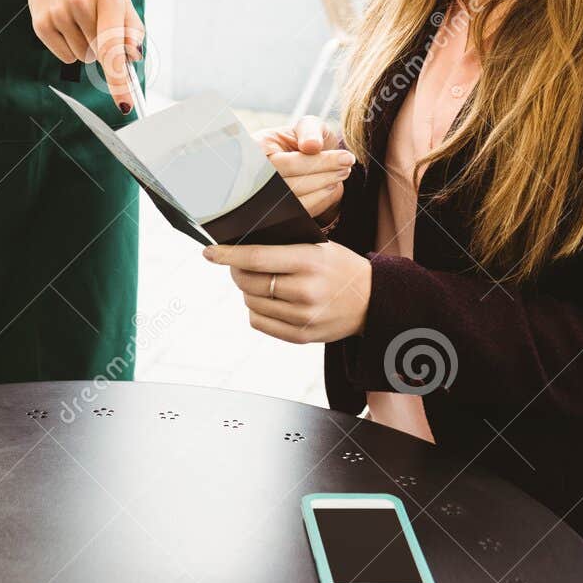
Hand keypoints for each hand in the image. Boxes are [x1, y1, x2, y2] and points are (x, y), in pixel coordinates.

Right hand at [11, 0, 142, 110]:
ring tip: (79, 16)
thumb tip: (133, 57)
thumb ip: (131, 25)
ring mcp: (58, 15)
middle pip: (100, 54)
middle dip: (104, 44)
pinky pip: (65, 56)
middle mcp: (81, 4)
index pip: (113, 46)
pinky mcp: (41, 24)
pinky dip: (70, 46)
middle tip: (96, 18)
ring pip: (83, 57)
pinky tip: (66, 21)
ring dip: (86, 45)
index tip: (125, 102)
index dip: (119, 78)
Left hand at [201, 239, 371, 343]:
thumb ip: (284, 246)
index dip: (228, 255)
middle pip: (249, 282)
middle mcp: (305, 291)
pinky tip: (267, 300)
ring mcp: (303, 317)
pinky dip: (255, 309)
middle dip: (236, 271)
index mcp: (309, 262)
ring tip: (259, 282)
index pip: (257, 258)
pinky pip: (259, 322)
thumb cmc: (340, 266)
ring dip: (247, 290)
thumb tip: (241, 246)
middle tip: (238, 264)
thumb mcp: (319, 246)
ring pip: (251, 302)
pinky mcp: (301, 336)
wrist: (373, 300)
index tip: (209, 251)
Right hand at [255, 113, 354, 221]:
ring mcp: (262, 195)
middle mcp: (254, 175)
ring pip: (295, 200)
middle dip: (323, 175)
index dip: (319, 162)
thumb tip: (311, 146)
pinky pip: (298, 211)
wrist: (303, 160)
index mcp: (256, 149)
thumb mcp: (308, 126)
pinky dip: (319, 199)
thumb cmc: (303, 141)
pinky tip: (331, 186)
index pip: (288, 163)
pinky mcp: (275, 210)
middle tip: (347, 165)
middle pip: (290, 184)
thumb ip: (310, 130)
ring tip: (342, 172)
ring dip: (323, 186)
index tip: (347, 157)